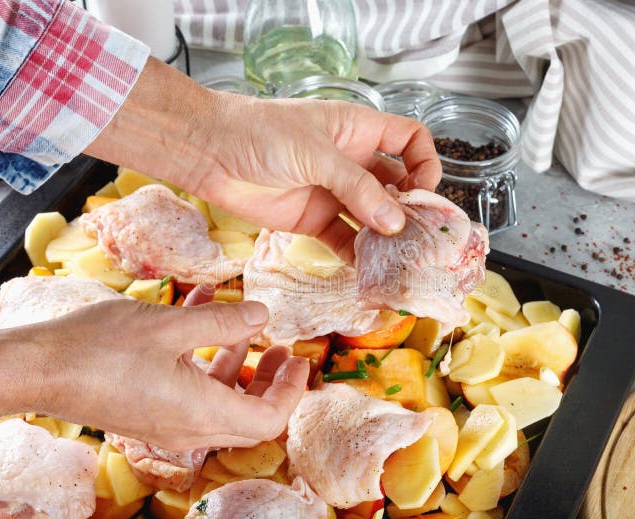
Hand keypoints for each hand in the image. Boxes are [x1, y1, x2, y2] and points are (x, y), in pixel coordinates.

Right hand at [0, 297, 308, 449]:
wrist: (35, 369)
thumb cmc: (99, 348)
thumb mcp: (170, 325)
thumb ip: (223, 321)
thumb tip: (263, 314)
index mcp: (200, 413)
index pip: (268, 419)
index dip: (290, 391)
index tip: (298, 359)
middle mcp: (187, 427)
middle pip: (248, 416)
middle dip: (270, 381)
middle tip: (282, 349)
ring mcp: (164, 423)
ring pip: (219, 402)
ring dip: (238, 367)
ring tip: (247, 327)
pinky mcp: (145, 411)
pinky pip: (188, 391)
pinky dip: (202, 359)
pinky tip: (197, 311)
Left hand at [85, 58, 441, 260]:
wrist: (209, 152)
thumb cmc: (260, 133)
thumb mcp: (316, 152)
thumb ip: (357, 187)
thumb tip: (394, 221)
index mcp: (359, 131)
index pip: (410, 140)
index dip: (425, 163)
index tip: (422, 190)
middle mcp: (352, 162)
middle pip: (397, 185)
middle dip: (410, 210)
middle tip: (420, 238)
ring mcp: (334, 193)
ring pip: (373, 218)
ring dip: (386, 238)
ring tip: (399, 261)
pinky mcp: (313, 221)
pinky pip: (345, 240)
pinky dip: (357, 256)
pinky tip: (367, 271)